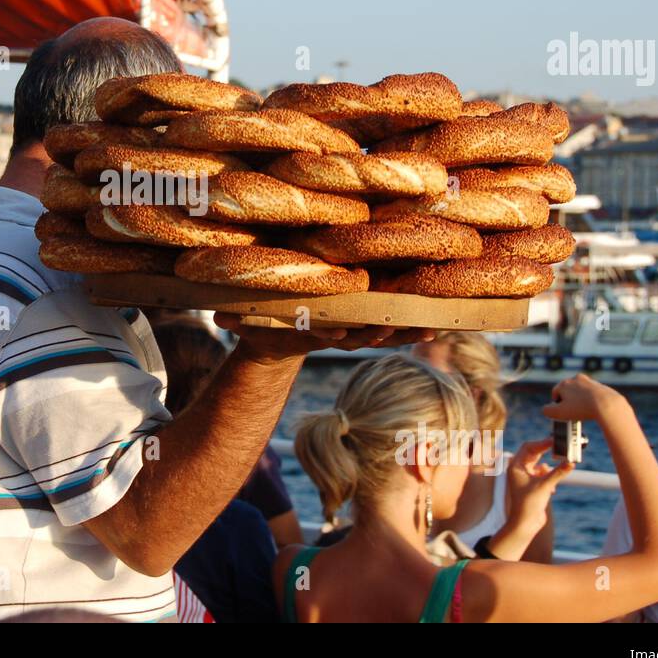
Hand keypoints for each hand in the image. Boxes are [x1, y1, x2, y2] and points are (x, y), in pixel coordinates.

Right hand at [214, 312, 435, 362]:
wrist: (282, 341)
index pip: (319, 331)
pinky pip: (392, 328)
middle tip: (402, 328)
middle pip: (359, 333)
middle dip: (380, 331)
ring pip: (382, 332)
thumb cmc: (262, 325)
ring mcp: (350, 331)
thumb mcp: (247, 323)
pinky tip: (439, 324)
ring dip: (406, 332)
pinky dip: (412, 328)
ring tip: (435, 327)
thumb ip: (237, 320)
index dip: (329, 331)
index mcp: (307, 328)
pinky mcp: (363, 327)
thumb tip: (217, 316)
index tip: (339, 331)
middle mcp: (333, 331)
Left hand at [503, 438, 573, 538]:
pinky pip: (541, 476)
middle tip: (562, 450)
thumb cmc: (529, 504)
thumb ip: (558, 473)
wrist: (525, 523)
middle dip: (547, 453)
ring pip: (539, 465)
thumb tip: (571, 463)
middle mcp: (518, 470)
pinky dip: (548, 478)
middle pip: (534, 454)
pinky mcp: (531, 486)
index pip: (529, 447)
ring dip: (549, 469)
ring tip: (560, 470)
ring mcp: (524, 478)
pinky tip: (552, 489)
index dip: (542, 443)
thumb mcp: (545, 485)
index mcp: (516, 466)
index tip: (556, 441)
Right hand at [546, 373, 622, 422]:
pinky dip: (592, 400)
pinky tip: (594, 409)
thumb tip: (545, 409)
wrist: (607, 405)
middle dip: (569, 400)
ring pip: (581, 392)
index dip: (557, 403)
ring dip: (580, 400)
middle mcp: (577, 379)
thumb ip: (547, 411)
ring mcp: (590, 382)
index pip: (556, 392)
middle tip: (573, 412)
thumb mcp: (559, 413)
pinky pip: (593, 394)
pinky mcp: (601, 386)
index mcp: (565, 383)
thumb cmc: (582, 409)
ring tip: (584, 412)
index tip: (562, 412)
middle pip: (569, 390)